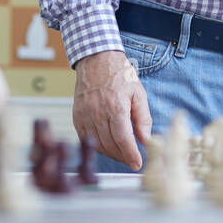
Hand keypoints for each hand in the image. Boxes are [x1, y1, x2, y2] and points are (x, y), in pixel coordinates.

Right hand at [72, 50, 151, 168]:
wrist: (97, 59)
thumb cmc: (119, 73)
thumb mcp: (138, 93)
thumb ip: (142, 118)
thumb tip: (145, 139)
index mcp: (116, 106)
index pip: (123, 139)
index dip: (130, 155)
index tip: (137, 164)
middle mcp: (98, 112)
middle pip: (110, 145)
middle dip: (122, 157)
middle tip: (132, 160)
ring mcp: (85, 114)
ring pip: (98, 144)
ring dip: (111, 153)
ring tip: (121, 153)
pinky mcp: (77, 116)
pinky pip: (86, 138)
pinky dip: (97, 145)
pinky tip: (106, 145)